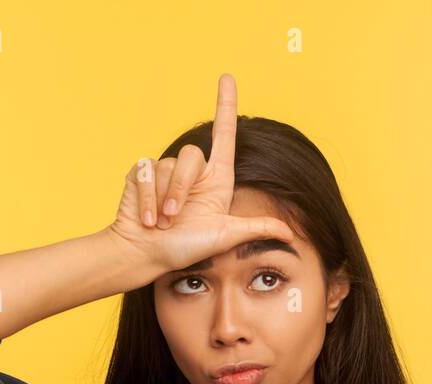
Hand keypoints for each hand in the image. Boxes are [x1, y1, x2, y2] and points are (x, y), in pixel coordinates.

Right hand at [105, 73, 295, 278]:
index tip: (227, 78)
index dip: (226, 105)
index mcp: (216, 180)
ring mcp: (163, 172)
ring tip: (159, 223)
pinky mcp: (140, 174)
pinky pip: (145, 172)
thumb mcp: (224, 237)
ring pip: (167, 165)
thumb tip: (291, 233)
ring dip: (163, 198)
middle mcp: (192, 172)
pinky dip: (146, 198)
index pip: (224, 135)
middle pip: (191, 155)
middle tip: (173, 218)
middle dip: (180, 188)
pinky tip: (145, 218)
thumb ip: (255, 228)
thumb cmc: (183, 249)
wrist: (145, 256)